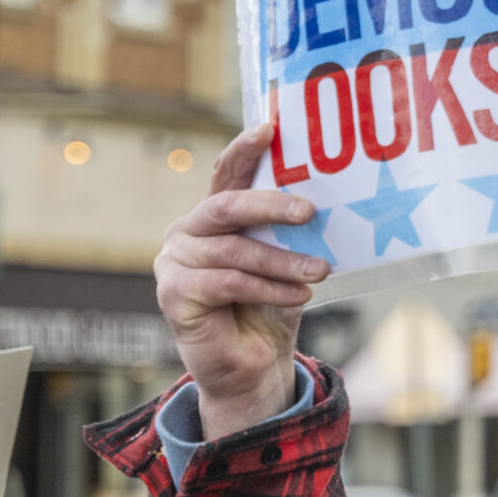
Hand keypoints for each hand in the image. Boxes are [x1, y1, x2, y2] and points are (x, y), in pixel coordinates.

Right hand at [155, 123, 329, 437]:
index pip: (226, 174)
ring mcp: (174, 261)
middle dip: (271, 204)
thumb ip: (289, 233)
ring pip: (234, 250)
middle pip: (226, 206)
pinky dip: (268, 288)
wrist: (254, 367)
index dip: (244, 150)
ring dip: (282, 260)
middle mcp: (187, 232)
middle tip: (310, 210)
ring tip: (319, 270)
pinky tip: (298, 296)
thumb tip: (324, 204)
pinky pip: (228, 282)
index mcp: (213, 218)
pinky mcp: (173, 293)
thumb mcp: (286, 263)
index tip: (271, 129)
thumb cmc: (271, 309)